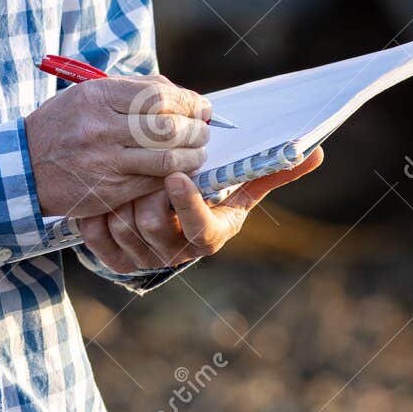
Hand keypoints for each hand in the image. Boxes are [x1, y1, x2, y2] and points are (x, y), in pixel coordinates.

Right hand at [24, 74, 212, 218]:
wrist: (25, 166)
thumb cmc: (64, 124)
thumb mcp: (88, 94)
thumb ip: (133, 90)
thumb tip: (180, 93)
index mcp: (97, 97)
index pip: (158, 96)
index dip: (188, 102)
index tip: (201, 107)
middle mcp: (100, 128)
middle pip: (167, 128)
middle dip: (196, 129)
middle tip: (203, 131)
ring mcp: (104, 162)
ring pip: (166, 160)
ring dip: (192, 156)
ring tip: (198, 153)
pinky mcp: (108, 191)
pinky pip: (153, 184)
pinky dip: (173, 178)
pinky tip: (178, 172)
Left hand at [77, 146, 323, 272]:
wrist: (163, 211)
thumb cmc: (207, 188)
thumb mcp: (237, 180)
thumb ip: (270, 167)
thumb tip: (316, 152)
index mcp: (212, 233)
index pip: (203, 230)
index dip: (189, 206)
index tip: (177, 176)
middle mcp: (180, 252)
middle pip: (157, 226)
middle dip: (147, 192)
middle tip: (142, 163)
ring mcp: (147, 258)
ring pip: (126, 228)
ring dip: (121, 197)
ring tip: (123, 173)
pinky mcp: (116, 259)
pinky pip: (97, 238)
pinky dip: (96, 212)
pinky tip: (102, 192)